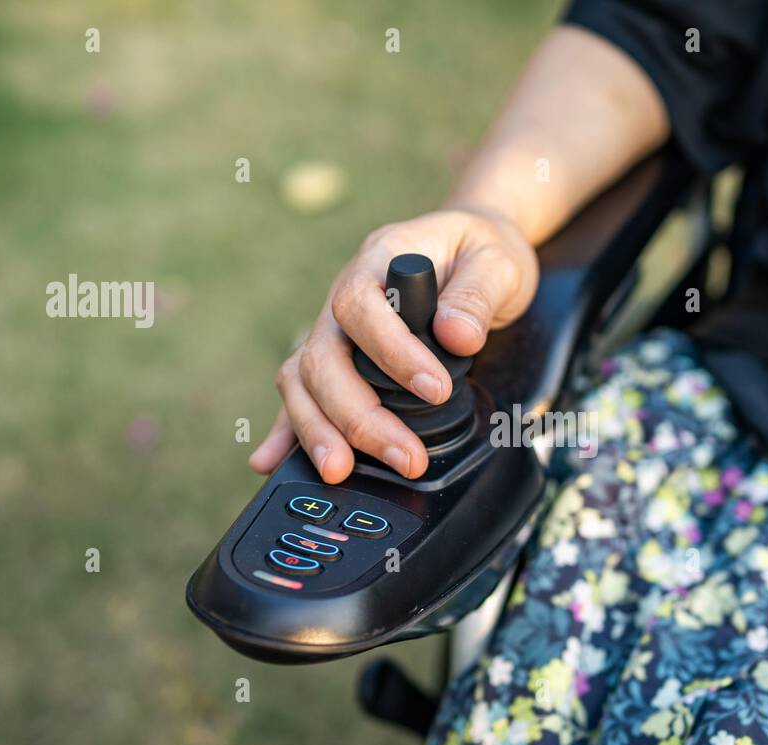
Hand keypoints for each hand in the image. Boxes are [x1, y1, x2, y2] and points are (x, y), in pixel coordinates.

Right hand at [249, 208, 537, 481]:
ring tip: (340, 472)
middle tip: (405, 457)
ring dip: (318, 430)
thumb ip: (477, 294)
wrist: (469, 251)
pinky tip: (270, 462)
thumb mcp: (497, 261)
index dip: (392, 351)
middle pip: (323, 356)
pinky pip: (300, 395)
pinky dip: (285, 430)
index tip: (436, 390)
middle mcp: (345, 297)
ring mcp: (335, 331)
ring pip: (302, 380)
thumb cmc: (480, 252)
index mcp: (380, 258)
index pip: (362, 305)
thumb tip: (456, 336)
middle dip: (358, 415)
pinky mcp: (337, 359)